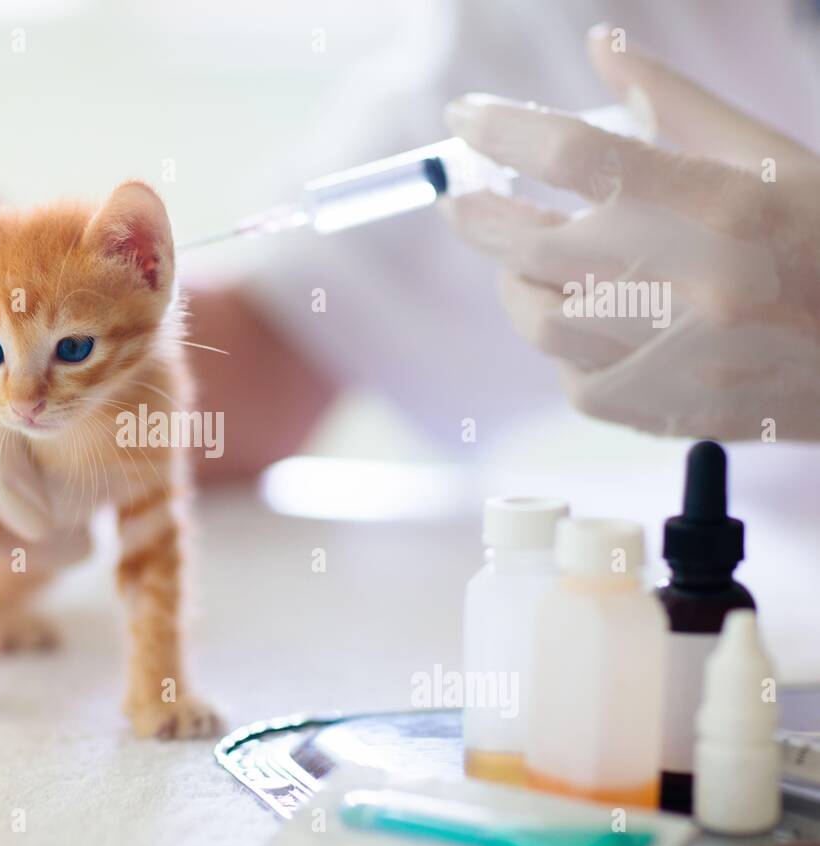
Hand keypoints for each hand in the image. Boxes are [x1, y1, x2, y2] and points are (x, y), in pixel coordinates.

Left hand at [440, 25, 819, 439]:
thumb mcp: (769, 156)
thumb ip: (676, 106)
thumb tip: (599, 49)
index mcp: (720, 203)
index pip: (578, 154)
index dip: (506, 129)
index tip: (464, 118)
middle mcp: (689, 282)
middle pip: (533, 243)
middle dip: (481, 217)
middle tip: (461, 200)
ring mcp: (674, 356)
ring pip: (538, 318)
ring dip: (515, 283)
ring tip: (519, 259)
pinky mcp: (666, 412)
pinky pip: (572, 380)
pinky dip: (561, 347)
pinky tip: (579, 322)